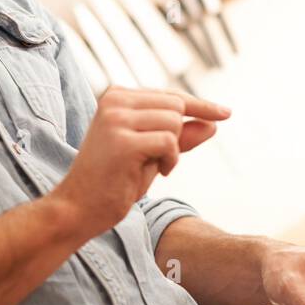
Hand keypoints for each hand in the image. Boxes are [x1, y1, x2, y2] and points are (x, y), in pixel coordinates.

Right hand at [49, 88, 227, 240]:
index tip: (226, 113)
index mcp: (117, 96)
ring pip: (174, 122)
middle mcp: (114, 100)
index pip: (170, 96)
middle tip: (160, 160)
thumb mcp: (152, 154)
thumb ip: (179, 137)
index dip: (200, 106)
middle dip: (179, 135)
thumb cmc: (115, 182)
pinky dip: (171, 160)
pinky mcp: (123, 140)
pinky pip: (169, 142)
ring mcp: (116, 119)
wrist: (79, 208)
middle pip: (176, 105)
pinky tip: (156, 173)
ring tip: (152, 166)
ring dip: (173, 150)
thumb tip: (213, 123)